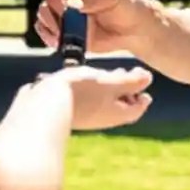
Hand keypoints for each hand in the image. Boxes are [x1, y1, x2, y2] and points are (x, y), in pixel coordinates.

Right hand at [25, 63, 153, 130]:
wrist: (42, 107)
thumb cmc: (80, 94)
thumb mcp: (111, 83)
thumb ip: (130, 81)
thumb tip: (148, 79)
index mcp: (118, 114)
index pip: (138, 107)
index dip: (141, 90)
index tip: (138, 74)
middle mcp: (103, 118)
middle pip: (120, 104)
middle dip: (123, 86)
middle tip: (122, 71)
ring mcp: (85, 116)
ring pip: (100, 101)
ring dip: (102, 86)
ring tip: (99, 72)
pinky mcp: (67, 110)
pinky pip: (82, 99)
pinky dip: (84, 88)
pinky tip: (77, 76)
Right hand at [36, 0, 159, 55]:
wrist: (134, 28)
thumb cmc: (126, 3)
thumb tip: (72, 4)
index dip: (57, 0)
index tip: (68, 12)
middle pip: (45, 4)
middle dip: (56, 19)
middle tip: (72, 28)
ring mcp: (61, 11)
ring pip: (43, 20)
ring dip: (56, 30)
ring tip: (76, 35)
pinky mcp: (62, 29)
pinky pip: (47, 34)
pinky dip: (54, 40)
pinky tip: (67, 42)